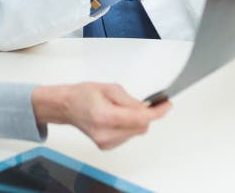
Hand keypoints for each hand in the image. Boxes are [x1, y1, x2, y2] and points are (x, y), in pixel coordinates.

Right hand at [31, 83, 170, 149]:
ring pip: (136, 133)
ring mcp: (105, 142)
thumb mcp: (109, 88)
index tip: (166, 106)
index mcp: (104, 116)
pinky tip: (117, 118)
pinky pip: (128, 136)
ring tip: (120, 109)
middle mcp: (105, 133)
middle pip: (140, 128)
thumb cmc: (83, 95)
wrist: (67, 106)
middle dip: (145, 115)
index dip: (156, 112)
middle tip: (143, 103)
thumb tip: (146, 107)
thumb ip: (130, 100)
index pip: (139, 118)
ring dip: (135, 121)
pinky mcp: (106, 146)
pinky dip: (128, 126)